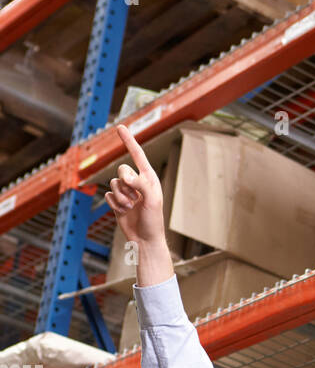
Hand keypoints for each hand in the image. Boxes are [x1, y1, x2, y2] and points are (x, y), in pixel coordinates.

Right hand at [105, 124, 165, 247]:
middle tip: (135, 199)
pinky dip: (114, 205)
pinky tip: (124, 213)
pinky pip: (108, 195)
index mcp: (148, 177)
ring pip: (113, 183)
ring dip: (121, 198)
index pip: (137, 154)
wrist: (145, 240)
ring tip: (131, 208)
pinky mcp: (117, 202)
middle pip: (121, 169)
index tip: (119, 127)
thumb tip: (124, 176)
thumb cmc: (153, 220)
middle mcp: (137, 182)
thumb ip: (140, 183)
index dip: (128, 140)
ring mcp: (126, 192)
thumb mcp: (151, 200)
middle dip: (125, 184)